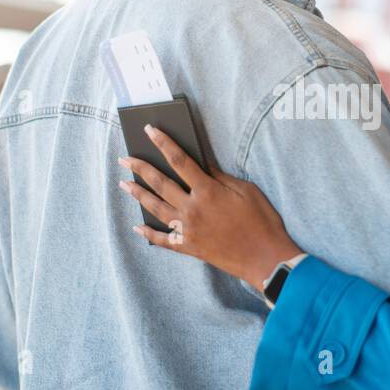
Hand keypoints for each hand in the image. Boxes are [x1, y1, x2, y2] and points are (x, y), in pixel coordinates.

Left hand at [117, 124, 303, 290]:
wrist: (265, 258)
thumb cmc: (261, 221)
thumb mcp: (246, 191)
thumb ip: (220, 177)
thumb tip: (202, 164)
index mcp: (208, 191)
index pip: (179, 160)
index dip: (163, 143)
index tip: (150, 130)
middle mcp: (192, 209)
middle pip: (160, 183)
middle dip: (140, 169)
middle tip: (124, 159)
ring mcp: (188, 230)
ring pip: (155, 209)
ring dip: (138, 195)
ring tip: (124, 184)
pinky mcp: (189, 248)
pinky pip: (163, 240)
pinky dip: (149, 234)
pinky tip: (138, 227)